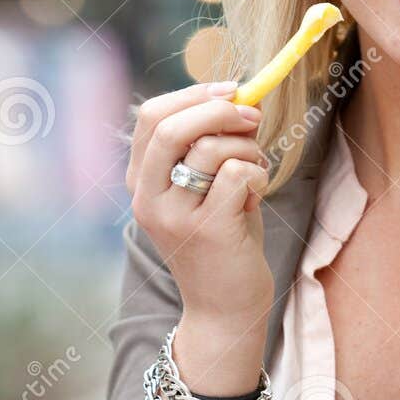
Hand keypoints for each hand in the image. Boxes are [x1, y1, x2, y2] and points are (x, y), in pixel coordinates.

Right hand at [126, 79, 274, 330]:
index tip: (232, 90)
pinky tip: (257, 195)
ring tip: (257, 170)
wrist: (225, 308)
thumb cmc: (222, 241)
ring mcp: (175, 217)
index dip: (195, 94)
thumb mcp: (205, 190)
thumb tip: (236, 97)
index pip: (152, 116)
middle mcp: (149, 199)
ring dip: (248, 148)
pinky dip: (257, 174)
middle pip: (171, 126)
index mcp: (142, 182)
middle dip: (220, 110)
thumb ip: (208, 148)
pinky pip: (237, 173)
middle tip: (253, 117)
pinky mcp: (208, 231)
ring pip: (212, 149)